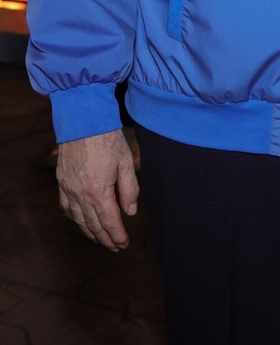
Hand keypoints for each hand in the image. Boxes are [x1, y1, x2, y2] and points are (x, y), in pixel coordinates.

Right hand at [56, 130, 139, 251]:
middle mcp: (80, 195)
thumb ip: (129, 189)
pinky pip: (66, 208)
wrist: (83, 121)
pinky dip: (75, 219)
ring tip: (101, 240)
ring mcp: (68, 189)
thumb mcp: (126, 161)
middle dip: (105, 238)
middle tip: (115, 247)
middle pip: (93, 225)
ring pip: (79, 219)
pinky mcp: (61, 182)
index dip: (117, 235)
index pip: (109, 222)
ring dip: (90, 232)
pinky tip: (82, 222)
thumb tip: (130, 212)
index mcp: (98, 192)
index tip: (124, 244)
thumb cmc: (107, 138)